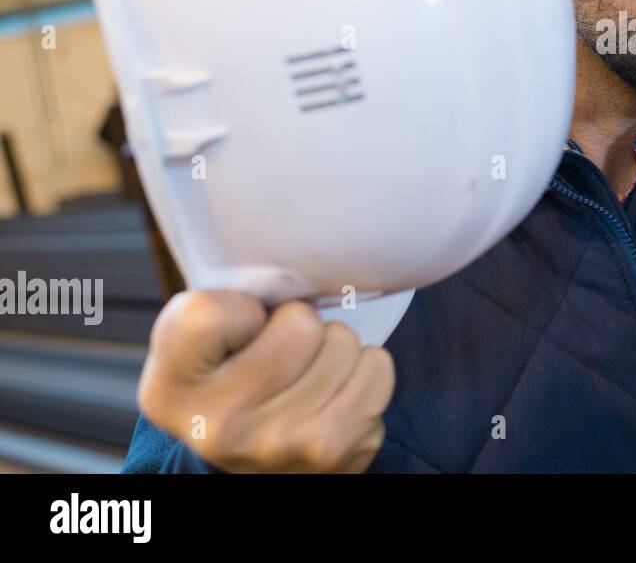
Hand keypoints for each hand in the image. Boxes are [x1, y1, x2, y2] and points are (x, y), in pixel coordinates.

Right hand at [137, 290, 395, 472]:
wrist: (252, 461)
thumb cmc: (230, 376)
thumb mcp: (195, 342)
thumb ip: (218, 302)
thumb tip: (290, 261)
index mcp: (171, 390)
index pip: (207, 314)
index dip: (239, 308)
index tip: (240, 330)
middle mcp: (219, 427)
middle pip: (299, 324)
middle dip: (300, 326)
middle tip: (283, 352)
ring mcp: (279, 445)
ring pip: (342, 343)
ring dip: (335, 348)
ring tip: (309, 372)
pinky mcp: (335, 452)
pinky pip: (377, 369)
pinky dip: (365, 370)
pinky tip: (335, 392)